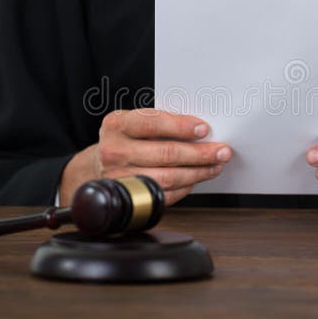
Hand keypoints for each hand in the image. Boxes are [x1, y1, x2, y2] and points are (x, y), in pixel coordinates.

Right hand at [60, 109, 231, 205]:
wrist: (96, 166)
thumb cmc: (123, 140)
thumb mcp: (133, 121)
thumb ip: (160, 122)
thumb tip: (199, 130)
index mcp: (117, 125)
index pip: (152, 123)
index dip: (181, 126)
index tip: (204, 129)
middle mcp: (115, 151)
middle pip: (166, 153)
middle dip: (200, 153)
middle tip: (221, 151)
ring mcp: (120, 177)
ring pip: (168, 177)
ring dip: (198, 172)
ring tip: (214, 165)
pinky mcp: (129, 197)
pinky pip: (164, 195)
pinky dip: (185, 187)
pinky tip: (196, 178)